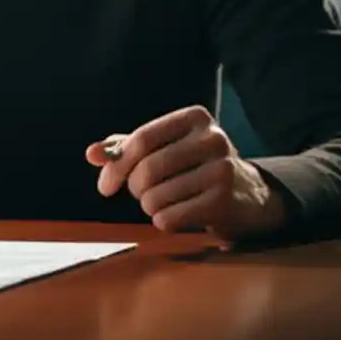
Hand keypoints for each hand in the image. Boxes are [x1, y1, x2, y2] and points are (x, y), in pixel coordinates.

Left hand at [85, 105, 287, 240]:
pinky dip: (162, 221)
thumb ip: (125, 147)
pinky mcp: (224, 201)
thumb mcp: (166, 148)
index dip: (116, 165)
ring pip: (155, 197)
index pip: (141, 139)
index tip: (105, 186)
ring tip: (163, 203)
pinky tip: (175, 216)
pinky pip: (169, 218)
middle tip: (142, 195)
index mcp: (194, 118)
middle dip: (135, 189)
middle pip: (147, 170)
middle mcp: (212, 139)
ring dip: (149, 207)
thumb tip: (92, 153)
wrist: (249, 194)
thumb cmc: (195, 167)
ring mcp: (222, 170)